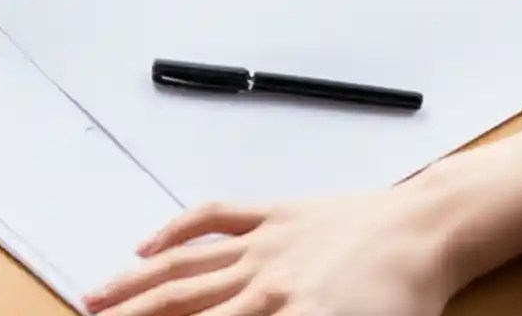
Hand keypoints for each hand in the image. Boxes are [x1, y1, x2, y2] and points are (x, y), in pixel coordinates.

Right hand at [85, 189, 456, 315]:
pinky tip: (145, 246)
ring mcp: (263, 245)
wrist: (426, 232)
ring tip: (95, 297)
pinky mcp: (271, 214)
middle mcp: (266, 285)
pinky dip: (173, 231)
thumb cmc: (409, 299)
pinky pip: (212, 219)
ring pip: (183, 267)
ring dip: (133, 284)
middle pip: (180, 307)